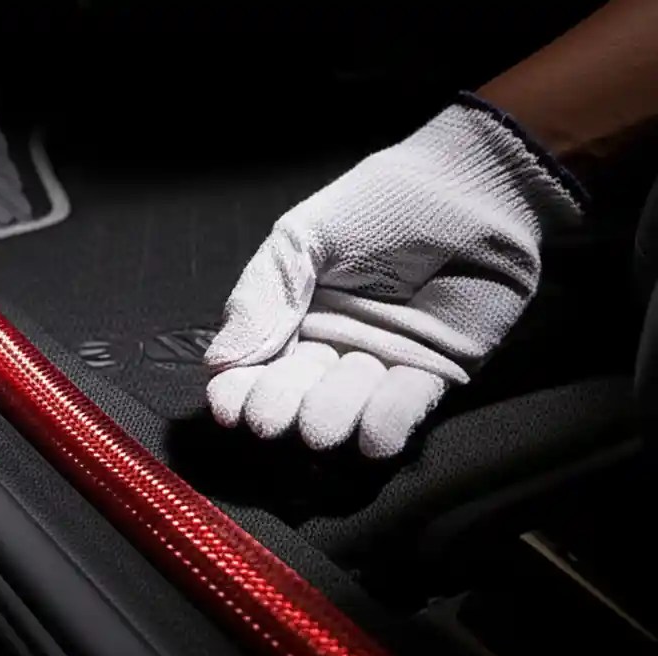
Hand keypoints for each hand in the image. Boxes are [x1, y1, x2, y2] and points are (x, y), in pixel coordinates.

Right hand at [205, 98, 581, 457]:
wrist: (470, 188)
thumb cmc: (380, 204)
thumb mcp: (303, 237)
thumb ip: (261, 296)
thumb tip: (218, 362)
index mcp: (288, 320)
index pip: (250, 371)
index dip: (236, 394)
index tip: (229, 406)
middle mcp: (328, 351)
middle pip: (291, 403)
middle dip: (281, 410)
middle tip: (275, 417)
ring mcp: (379, 367)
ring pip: (343, 415)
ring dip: (336, 411)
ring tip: (351, 371)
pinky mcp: (433, 375)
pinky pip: (401, 413)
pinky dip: (383, 426)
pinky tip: (372, 434)